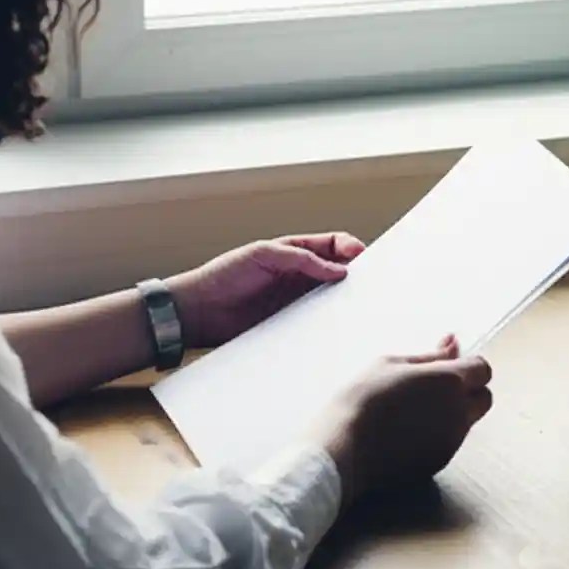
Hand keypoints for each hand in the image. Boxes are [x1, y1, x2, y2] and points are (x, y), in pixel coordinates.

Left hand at [168, 233, 366, 349]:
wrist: (200, 311)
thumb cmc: (224, 275)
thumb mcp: (263, 255)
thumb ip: (300, 259)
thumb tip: (338, 269)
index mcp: (293, 251)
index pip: (332, 244)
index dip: (349, 247)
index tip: (361, 256)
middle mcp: (299, 275)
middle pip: (338, 271)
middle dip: (355, 274)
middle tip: (368, 282)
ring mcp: (296, 300)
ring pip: (331, 297)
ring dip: (344, 299)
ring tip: (357, 303)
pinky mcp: (291, 324)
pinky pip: (317, 321)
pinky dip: (329, 322)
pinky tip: (337, 324)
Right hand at [315, 336, 493, 507]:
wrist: (344, 447)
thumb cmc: (363, 398)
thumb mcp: (392, 363)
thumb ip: (431, 355)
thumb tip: (454, 343)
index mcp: (449, 380)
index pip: (483, 369)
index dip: (467, 366)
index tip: (445, 367)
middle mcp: (459, 412)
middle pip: (484, 398)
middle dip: (469, 391)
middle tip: (434, 389)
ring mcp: (452, 440)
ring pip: (467, 421)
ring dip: (453, 413)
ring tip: (413, 411)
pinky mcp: (440, 462)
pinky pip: (450, 442)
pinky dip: (438, 434)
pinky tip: (407, 432)